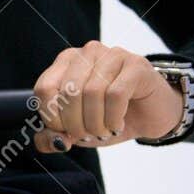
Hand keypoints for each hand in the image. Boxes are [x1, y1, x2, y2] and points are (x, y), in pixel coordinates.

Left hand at [32, 41, 184, 151]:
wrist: (149, 116)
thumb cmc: (106, 118)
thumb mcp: (74, 130)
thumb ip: (53, 136)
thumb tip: (54, 140)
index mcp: (65, 62)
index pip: (44, 89)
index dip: (51, 117)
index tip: (65, 132)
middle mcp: (87, 53)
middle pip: (68, 92)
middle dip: (75, 125)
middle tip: (87, 136)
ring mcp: (113, 55)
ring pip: (92, 93)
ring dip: (95, 124)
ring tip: (103, 132)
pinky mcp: (136, 65)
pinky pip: (116, 94)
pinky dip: (113, 118)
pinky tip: (117, 124)